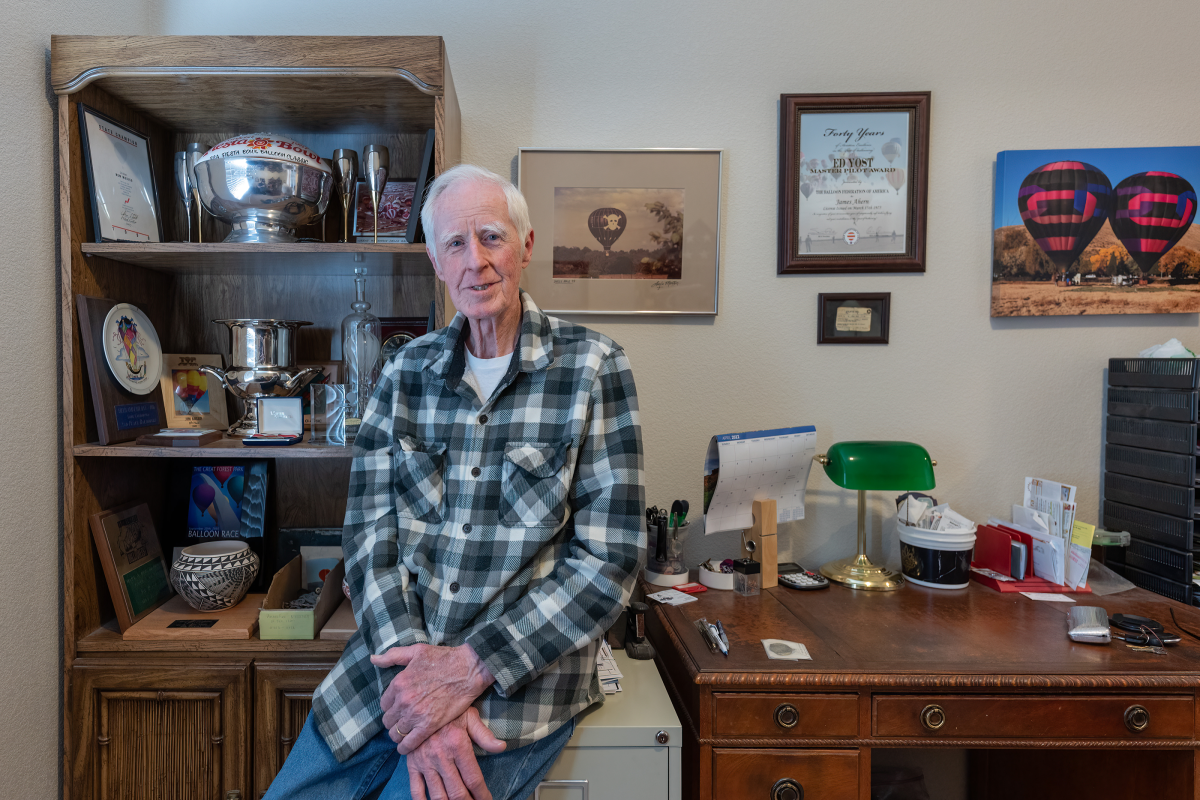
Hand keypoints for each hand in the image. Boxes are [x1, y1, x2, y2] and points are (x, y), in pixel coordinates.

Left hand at [372, 643, 494, 754]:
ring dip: (398, 735)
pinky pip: (410, 743)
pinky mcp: (429, 725)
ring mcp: (416, 714)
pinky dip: (405, 747)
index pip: (384, 704)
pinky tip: (406, 747)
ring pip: (396, 733)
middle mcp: (404, 700)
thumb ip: (392, 656)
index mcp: (398, 683)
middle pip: (388, 720)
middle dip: (394, 722)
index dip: (391, 708)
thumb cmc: (444, 658)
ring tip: (404, 734)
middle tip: (402, 722)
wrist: (468, 669)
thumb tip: (373, 659)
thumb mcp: (415, 651)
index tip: (397, 709)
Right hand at [404, 708, 505, 799]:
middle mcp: (441, 757)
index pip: (473, 779)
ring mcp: (425, 763)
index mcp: (458, 745)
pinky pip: (416, 790)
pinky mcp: (412, 765)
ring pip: (438, 795)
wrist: (418, 700)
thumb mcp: (469, 716)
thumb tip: (502, 747)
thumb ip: (484, 735)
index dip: (482, 795)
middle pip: (457, 792)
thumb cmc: (448, 709)